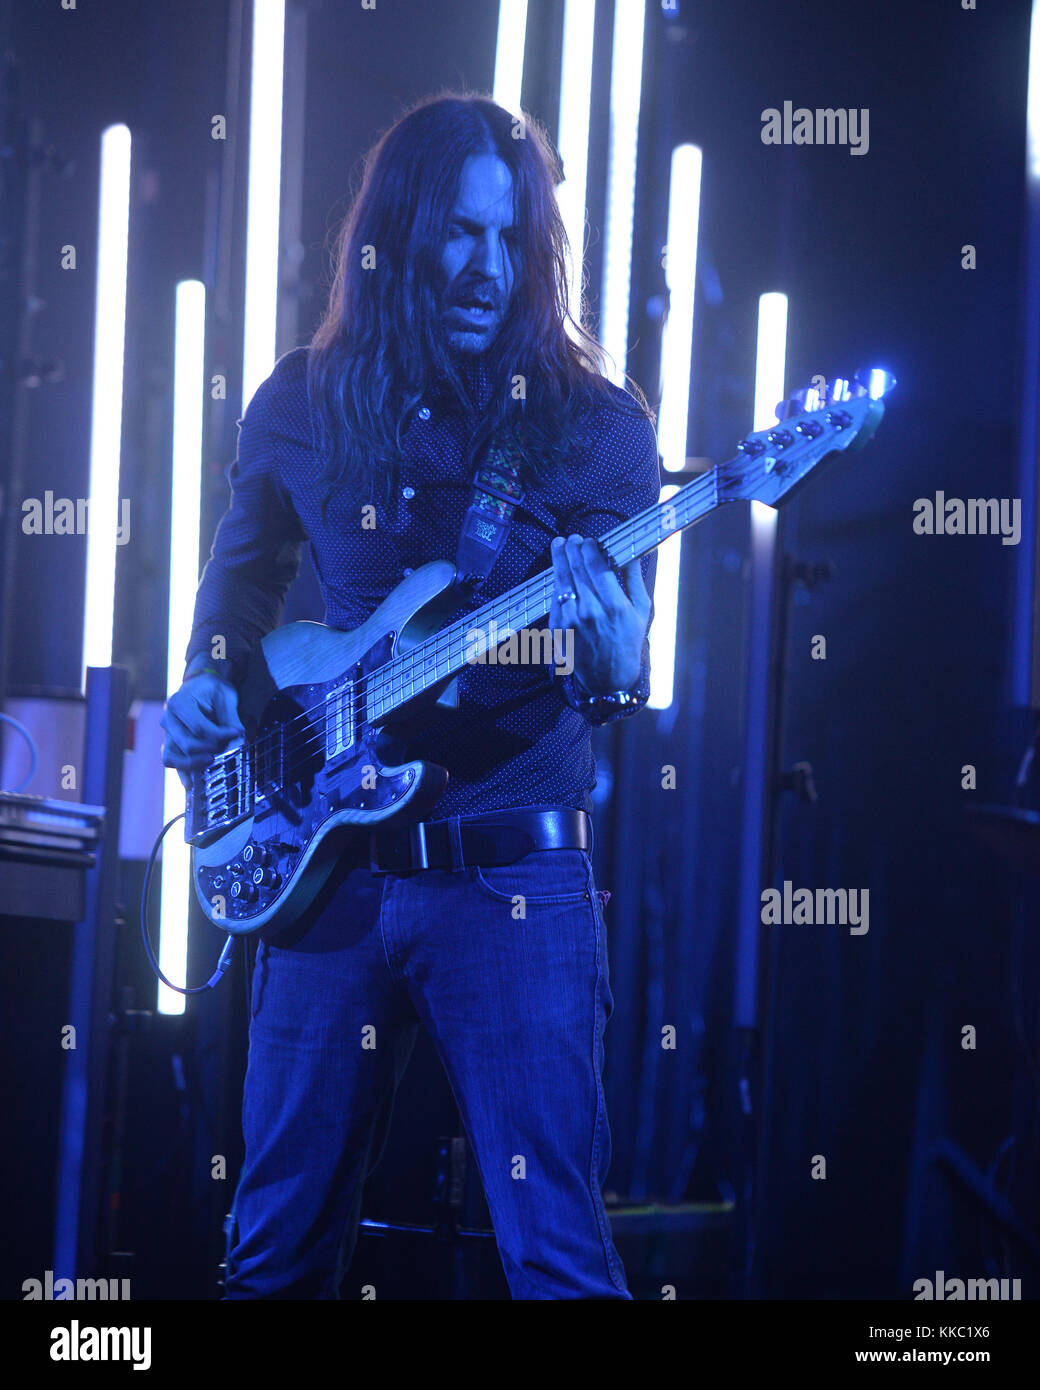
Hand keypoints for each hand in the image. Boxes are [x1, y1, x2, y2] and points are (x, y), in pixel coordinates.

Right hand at [160, 672, 244, 789]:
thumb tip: (239, 740)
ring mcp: (167, 732)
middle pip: (187, 744)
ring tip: (211, 762)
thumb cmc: (212, 690)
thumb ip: (231, 719)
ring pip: (172, 756)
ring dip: (193, 764)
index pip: (199, 727)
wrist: (199, 685)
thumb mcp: (225, 697)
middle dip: (210, 749)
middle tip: (226, 747)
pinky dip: (181, 771)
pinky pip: (171, 761)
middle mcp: (168, 718)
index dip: (220, 735)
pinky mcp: (171, 743)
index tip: (237, 733)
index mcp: (178, 702)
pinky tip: (191, 784)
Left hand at [548, 534, 650, 694]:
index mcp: (614, 605)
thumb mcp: (642, 612)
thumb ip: (634, 580)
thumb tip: (631, 553)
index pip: (596, 566)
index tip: (589, 541)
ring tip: (560, 546)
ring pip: (561, 581)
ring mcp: (571, 620)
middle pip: (576, 569)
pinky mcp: (558, 629)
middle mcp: (591, 611)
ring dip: (559, 560)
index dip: (590, 549)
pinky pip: (555, 600)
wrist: (609, 678)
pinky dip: (557, 584)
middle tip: (571, 539)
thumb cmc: (628, 643)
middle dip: (572, 549)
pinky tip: (560, 575)